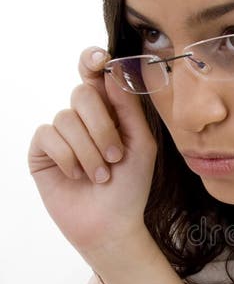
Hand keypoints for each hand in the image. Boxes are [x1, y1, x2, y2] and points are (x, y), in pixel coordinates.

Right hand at [27, 46, 157, 257]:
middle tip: (115, 156)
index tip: (100, 59)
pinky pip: (48, 135)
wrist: (111, 224)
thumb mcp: (140, 144)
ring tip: (101, 175)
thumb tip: (112, 72)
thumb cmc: (130, 187)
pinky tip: (77, 175)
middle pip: (82, 94)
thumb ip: (128, 108)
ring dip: (89, 151)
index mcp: (108, 111)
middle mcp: (82, 118)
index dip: (92, 61)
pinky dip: (68, 157)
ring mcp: (60, 133)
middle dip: (102, 127)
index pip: (95, 76)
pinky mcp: (42, 151)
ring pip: (66, 118)